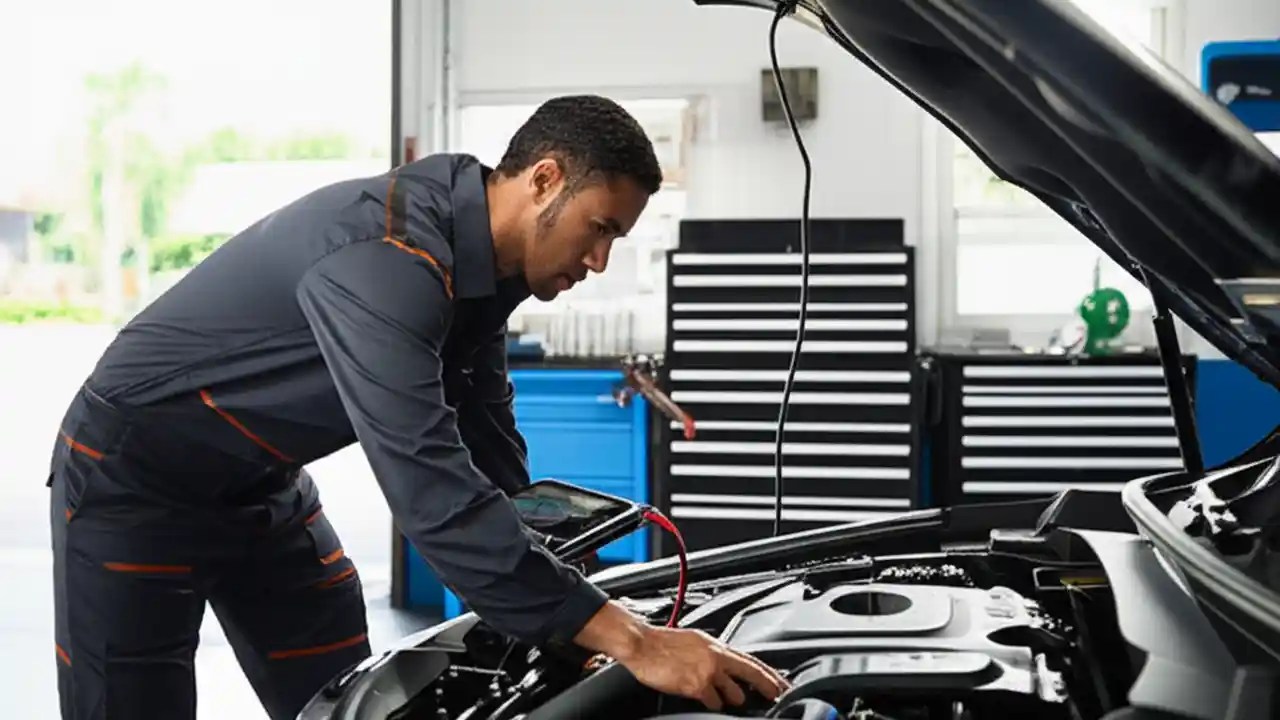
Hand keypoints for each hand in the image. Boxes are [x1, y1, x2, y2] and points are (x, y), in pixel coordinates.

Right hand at [618, 625, 788, 709]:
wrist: (642, 644)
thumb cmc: (663, 642)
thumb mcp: (696, 641)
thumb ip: (714, 653)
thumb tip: (726, 663)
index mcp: (717, 645)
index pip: (752, 661)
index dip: (770, 674)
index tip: (782, 684)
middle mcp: (716, 657)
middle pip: (752, 675)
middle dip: (766, 688)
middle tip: (774, 697)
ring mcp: (708, 672)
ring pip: (734, 694)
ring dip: (729, 699)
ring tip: (718, 695)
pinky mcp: (697, 686)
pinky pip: (714, 703)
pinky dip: (710, 703)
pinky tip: (702, 698)